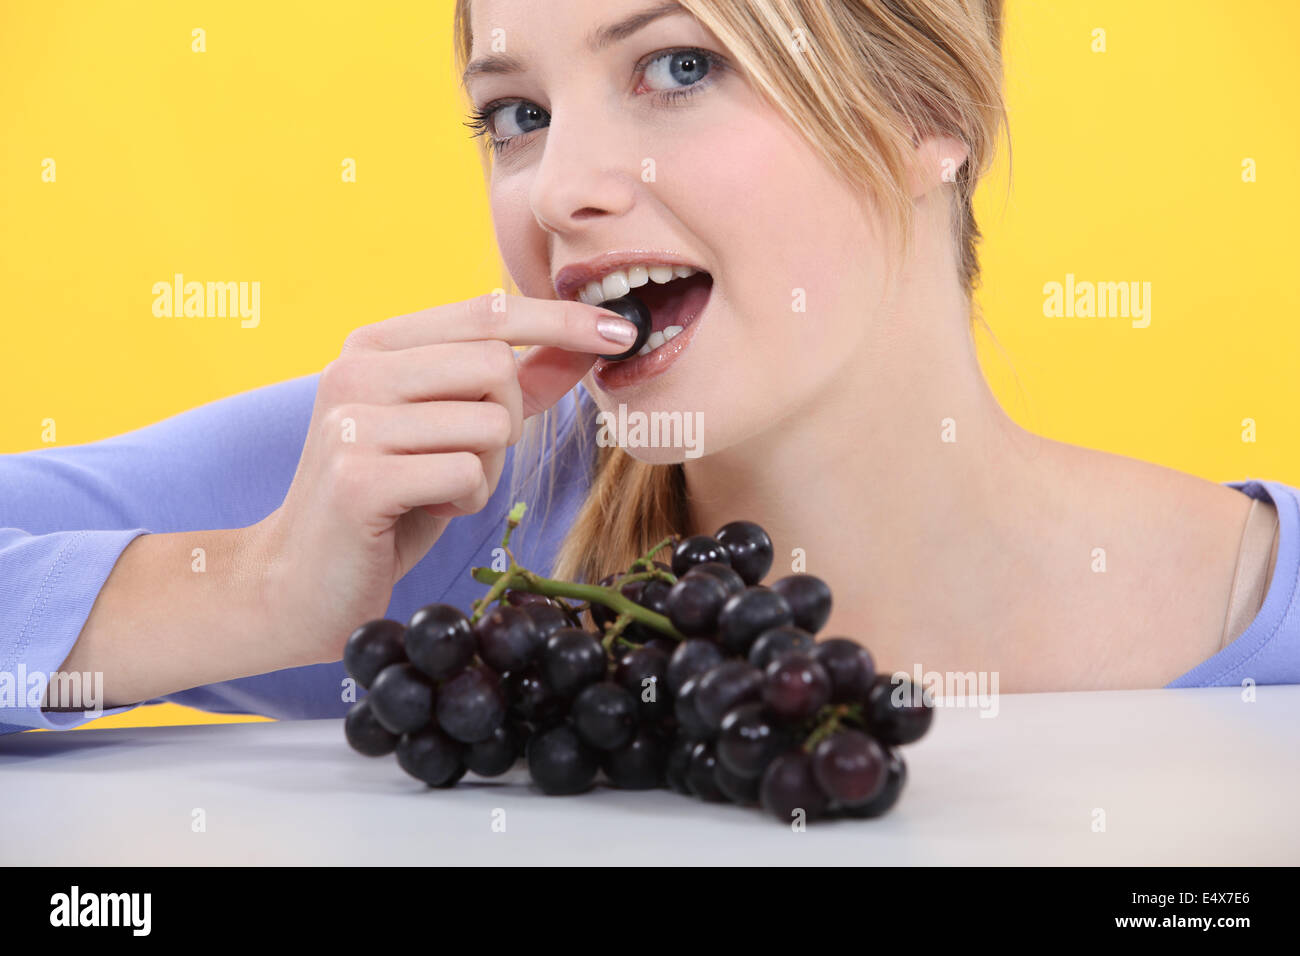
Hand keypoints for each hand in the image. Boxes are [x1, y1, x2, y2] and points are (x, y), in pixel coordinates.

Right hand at [245, 293, 636, 665]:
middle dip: (507, 421)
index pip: (486, 311)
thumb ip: (512, 384)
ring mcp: (352, 421)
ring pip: (489, 423)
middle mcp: (355, 370)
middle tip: (464, 460)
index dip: (560, 318)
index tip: (622, 331)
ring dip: (485, 470)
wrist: (300, 582)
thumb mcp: (450, 431)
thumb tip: (586, 341)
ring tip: (435, 490)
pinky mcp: (359, 478)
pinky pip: (468, 474)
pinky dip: (466, 502)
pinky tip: (423, 513)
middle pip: (496, 365)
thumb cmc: (387, 502)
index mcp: (374, 345)